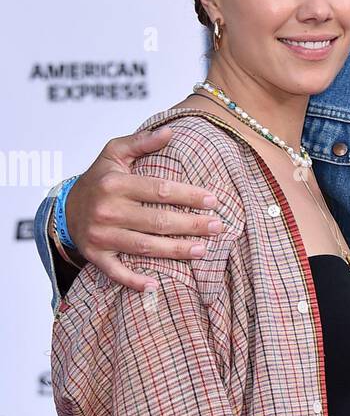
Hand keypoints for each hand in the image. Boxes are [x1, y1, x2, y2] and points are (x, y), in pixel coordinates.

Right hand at [65, 127, 223, 292]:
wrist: (66, 208)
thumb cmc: (99, 179)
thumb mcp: (114, 153)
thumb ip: (141, 141)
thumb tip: (169, 131)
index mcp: (114, 184)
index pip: (160, 190)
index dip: (189, 195)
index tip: (213, 200)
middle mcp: (107, 210)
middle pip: (158, 220)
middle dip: (191, 225)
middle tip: (218, 227)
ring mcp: (100, 235)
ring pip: (144, 246)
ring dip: (176, 250)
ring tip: (203, 250)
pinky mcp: (95, 255)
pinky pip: (116, 271)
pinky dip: (134, 280)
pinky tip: (156, 285)